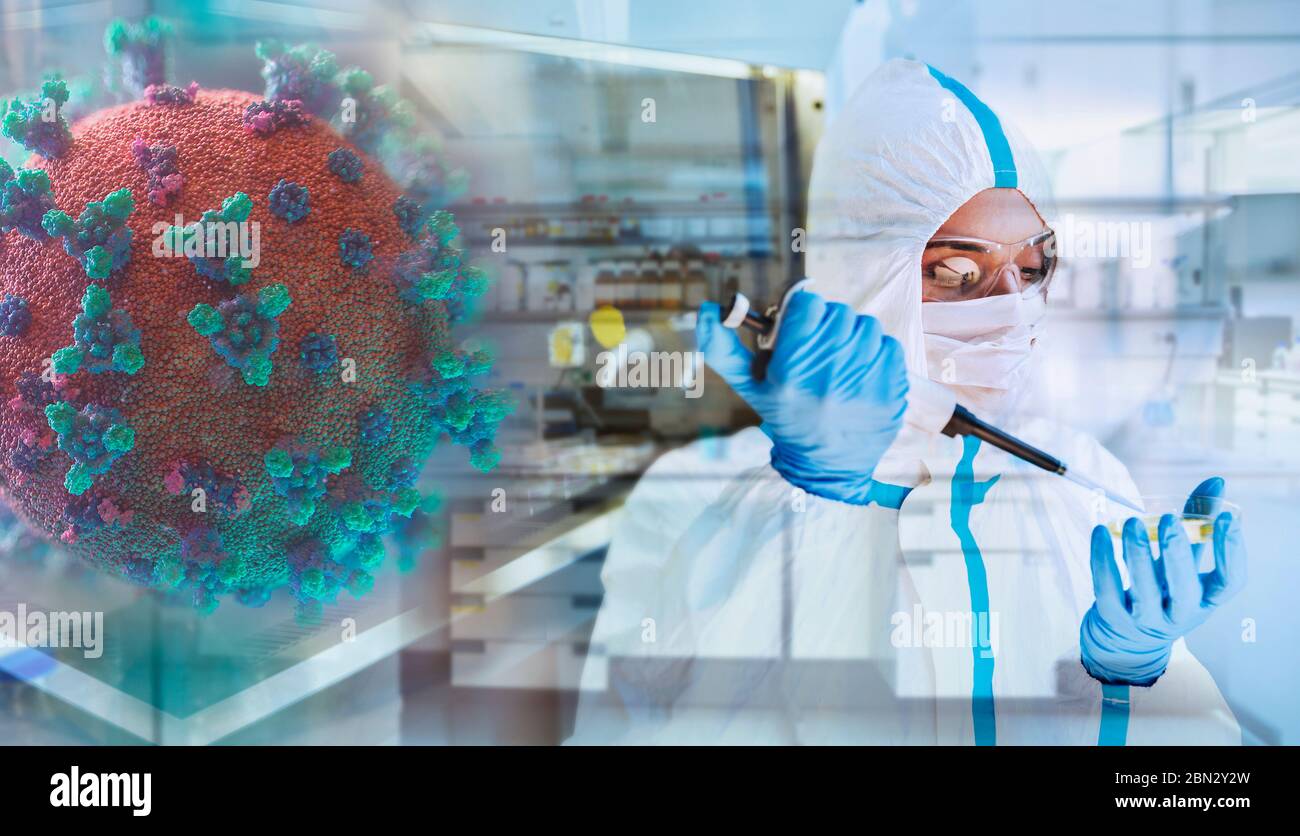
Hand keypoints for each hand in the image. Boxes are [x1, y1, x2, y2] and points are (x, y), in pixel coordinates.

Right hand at [696, 290, 908, 504]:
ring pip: (865, 326)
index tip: (800, 324)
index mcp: (792, 373)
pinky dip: (874, 353)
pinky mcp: (892, 389)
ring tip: (839, 361)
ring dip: (852, 337)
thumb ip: (724, 348)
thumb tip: (705, 310)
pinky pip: (888, 345)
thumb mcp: (751, 387)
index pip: (809, 305)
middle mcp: (830, 377)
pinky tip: (860, 373)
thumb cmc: (787, 418)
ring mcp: (865, 383)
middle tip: (819, 345)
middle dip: (826, 324)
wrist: (829, 465)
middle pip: (838, 313)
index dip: (803, 311)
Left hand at [1080, 477, 1245, 685]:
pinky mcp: (1113, 616)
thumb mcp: (1186, 562)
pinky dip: (1102, 559)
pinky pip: (1106, 587)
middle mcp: (1180, 613)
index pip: (1230, 582)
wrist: (1129, 639)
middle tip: (1171, 519)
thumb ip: (1197, 523)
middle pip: (1185, 588)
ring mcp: (1146, 619)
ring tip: (1132, 522)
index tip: (1229, 518)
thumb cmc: (1165, 589)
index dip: (1232, 551)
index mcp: (1206, 598)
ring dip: (1138, 553)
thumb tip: (1216, 481)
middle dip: (1177, 553)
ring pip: (1143, 589)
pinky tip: (1100, 531)